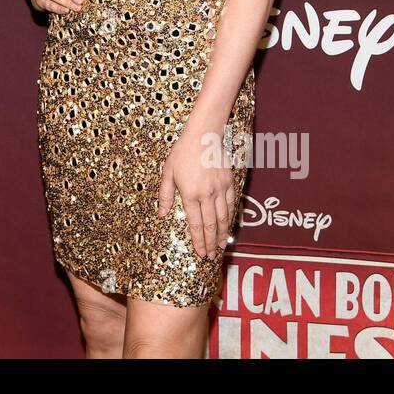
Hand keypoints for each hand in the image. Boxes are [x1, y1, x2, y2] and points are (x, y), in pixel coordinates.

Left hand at [158, 122, 235, 257]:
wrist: (204, 136)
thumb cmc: (182, 153)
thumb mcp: (167, 173)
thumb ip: (166, 195)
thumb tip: (162, 214)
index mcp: (190, 194)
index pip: (195, 224)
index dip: (198, 241)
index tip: (200, 253)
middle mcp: (207, 195)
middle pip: (210, 225)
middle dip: (210, 243)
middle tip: (211, 257)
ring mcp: (220, 189)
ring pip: (223, 218)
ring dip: (222, 235)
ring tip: (220, 247)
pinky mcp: (229, 183)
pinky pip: (230, 205)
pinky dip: (230, 219)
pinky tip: (227, 226)